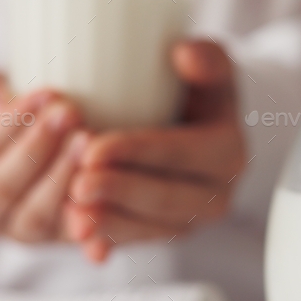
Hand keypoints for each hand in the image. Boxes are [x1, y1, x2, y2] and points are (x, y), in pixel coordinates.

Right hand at [0, 72, 87, 241]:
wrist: (33, 144)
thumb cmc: (3, 113)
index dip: (11, 123)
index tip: (45, 93)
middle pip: (4, 186)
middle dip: (38, 147)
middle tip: (70, 112)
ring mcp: (16, 231)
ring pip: (35, 213)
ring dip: (62, 175)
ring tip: (88, 138)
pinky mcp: (53, 240)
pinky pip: (69, 232)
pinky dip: (86, 211)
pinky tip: (103, 178)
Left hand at [66, 40, 245, 261]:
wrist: (193, 128)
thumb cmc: (196, 91)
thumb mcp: (211, 66)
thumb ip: (207, 57)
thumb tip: (184, 54)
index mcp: (227, 151)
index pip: (181, 152)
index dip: (138, 153)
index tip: (95, 148)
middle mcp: (217, 193)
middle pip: (165, 198)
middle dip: (118, 194)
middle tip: (77, 186)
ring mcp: (191, 220)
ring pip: (150, 229)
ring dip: (110, 225)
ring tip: (73, 218)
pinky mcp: (166, 234)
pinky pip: (138, 244)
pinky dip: (111, 244)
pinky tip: (87, 246)